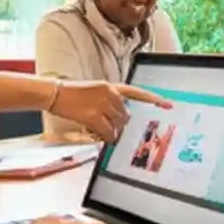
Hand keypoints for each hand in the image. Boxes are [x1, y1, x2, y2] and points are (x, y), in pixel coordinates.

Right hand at [49, 81, 171, 140]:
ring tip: (98, 129)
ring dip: (111, 132)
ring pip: (118, 126)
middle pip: (126, 116)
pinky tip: (98, 135)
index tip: (168, 105)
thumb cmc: (72, 94)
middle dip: (119, 125)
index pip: (137, 92)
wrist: (55, 93)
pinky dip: (106, 137)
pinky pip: (108, 133)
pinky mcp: (94, 116)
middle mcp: (110, 93)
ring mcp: (103, 104)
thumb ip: (109, 101)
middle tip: (107, 127)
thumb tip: (119, 120)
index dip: (154, 99)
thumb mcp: (94, 91)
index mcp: (112, 86)